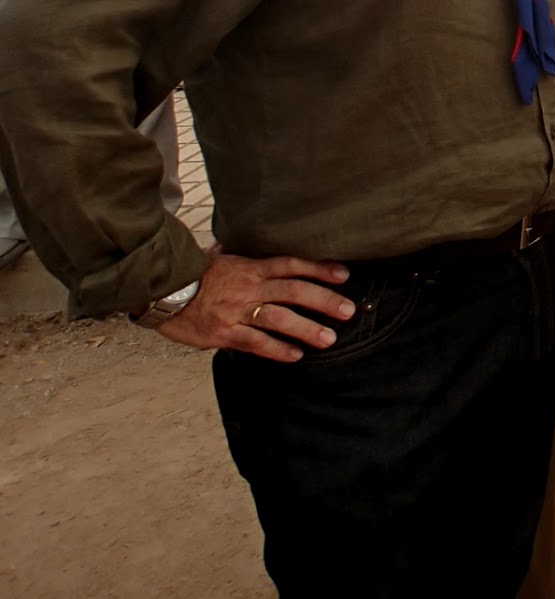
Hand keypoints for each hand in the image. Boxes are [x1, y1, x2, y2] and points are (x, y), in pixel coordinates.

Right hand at [156, 250, 353, 362]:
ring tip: (329, 338)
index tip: (344, 275)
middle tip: (348, 310)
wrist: (158, 290)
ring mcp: (237, 310)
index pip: (291, 264)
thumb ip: (243, 257)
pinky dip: (277, 349)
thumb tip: (252, 246)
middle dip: (323, 301)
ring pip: (279, 318)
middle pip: (294, 291)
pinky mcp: (223, 333)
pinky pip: (255, 342)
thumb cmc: (191, 275)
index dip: (319, 268)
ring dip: (306, 328)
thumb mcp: (220, 258)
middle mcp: (248, 287)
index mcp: (250, 267)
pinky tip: (295, 355)